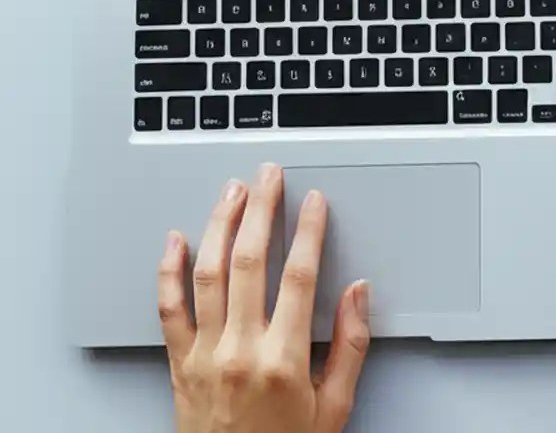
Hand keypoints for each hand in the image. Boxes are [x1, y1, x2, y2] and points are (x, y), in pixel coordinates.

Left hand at [157, 163, 371, 432]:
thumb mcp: (335, 407)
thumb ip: (351, 346)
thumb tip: (358, 294)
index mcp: (284, 359)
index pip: (299, 276)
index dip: (310, 231)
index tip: (315, 203)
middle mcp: (239, 350)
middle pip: (250, 261)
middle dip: (261, 210)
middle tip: (269, 177)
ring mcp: (203, 354)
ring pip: (208, 273)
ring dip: (219, 225)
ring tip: (232, 193)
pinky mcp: (177, 363)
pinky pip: (168, 307)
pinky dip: (169, 270)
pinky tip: (176, 240)